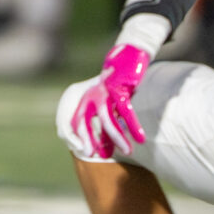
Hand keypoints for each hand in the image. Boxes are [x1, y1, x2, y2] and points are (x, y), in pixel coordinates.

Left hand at [68, 44, 149, 159]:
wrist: (127, 59)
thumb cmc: (116, 86)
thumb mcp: (106, 106)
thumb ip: (103, 126)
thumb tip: (105, 151)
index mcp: (82, 99)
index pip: (72, 122)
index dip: (77, 138)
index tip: (88, 152)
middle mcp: (89, 94)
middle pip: (82, 121)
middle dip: (88, 139)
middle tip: (92, 155)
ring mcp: (104, 91)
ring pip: (107, 118)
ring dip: (118, 137)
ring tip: (128, 152)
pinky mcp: (119, 88)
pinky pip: (126, 110)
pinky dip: (134, 125)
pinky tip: (141, 138)